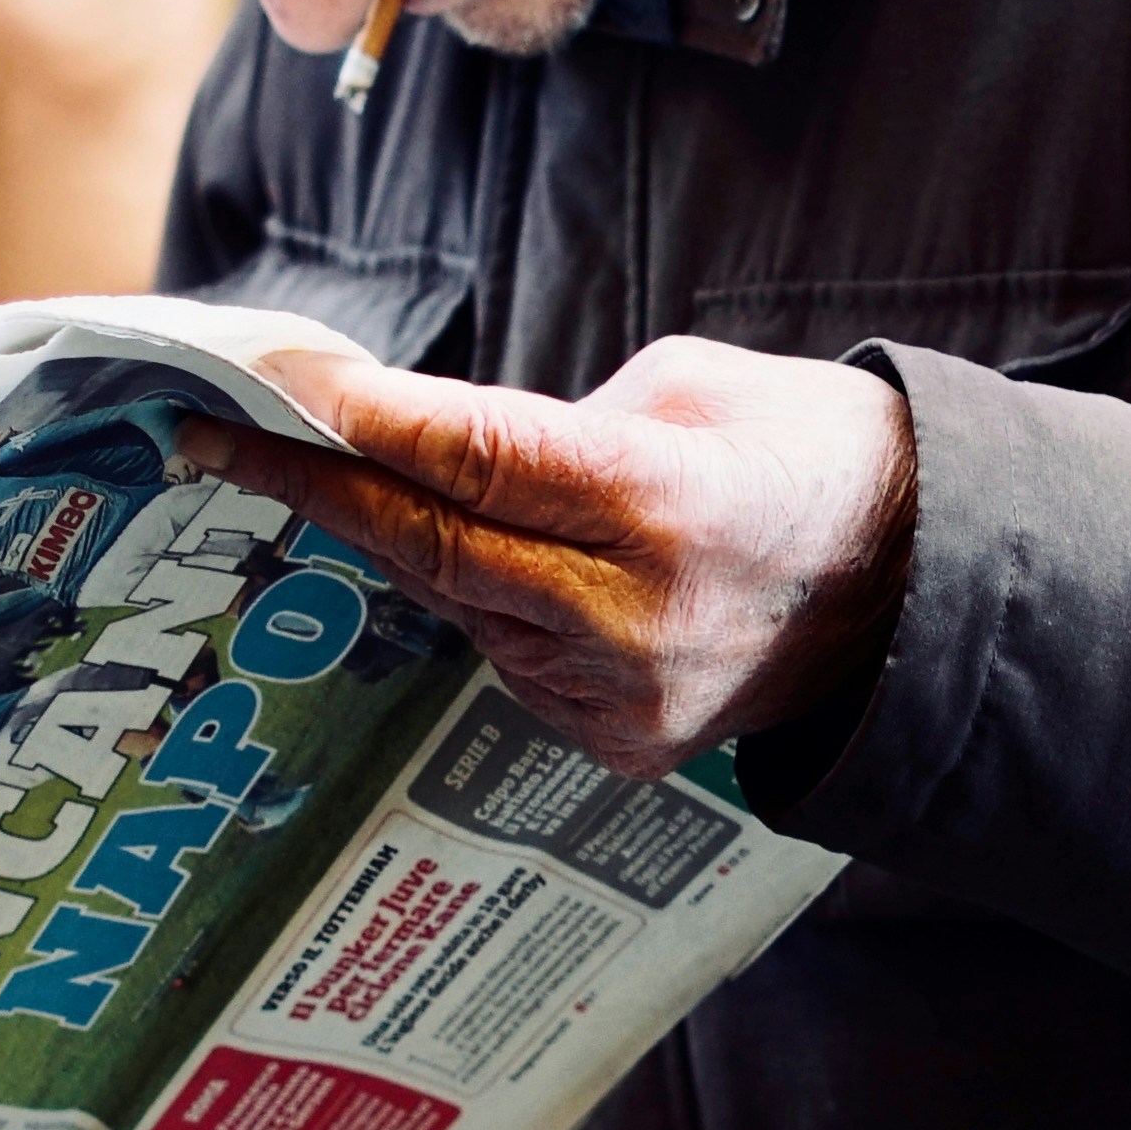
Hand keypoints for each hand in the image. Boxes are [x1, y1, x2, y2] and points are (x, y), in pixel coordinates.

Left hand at [178, 337, 915, 778]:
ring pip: (458, 606)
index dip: (355, 421)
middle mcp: (635, 615)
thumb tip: (429, 446)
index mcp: (664, 501)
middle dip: (315, 487)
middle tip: (214, 439)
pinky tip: (471, 558)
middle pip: (433, 546)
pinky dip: (475, 602)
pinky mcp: (620, 744)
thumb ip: (549, 425)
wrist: (917, 586)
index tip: (266, 385)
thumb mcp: (687, 387)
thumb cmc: (805, 452)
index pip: (470, 457)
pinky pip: (503, 658)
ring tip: (338, 476)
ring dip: (397, 541)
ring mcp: (624, 695)